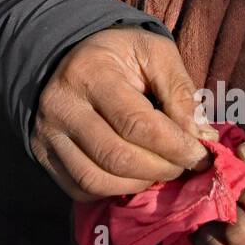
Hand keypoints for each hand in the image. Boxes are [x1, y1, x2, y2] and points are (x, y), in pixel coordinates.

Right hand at [31, 26, 216, 201]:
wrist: (71, 56)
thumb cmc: (120, 56)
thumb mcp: (155, 54)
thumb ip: (180, 91)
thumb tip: (199, 136)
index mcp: (90, 73)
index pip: (136, 124)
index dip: (175, 146)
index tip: (200, 155)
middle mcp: (62, 106)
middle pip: (117, 157)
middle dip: (161, 168)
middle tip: (183, 164)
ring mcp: (48, 133)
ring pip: (96, 180)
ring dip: (139, 184)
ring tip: (159, 170)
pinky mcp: (44, 154)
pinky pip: (80, 189)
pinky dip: (113, 191)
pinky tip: (132, 175)